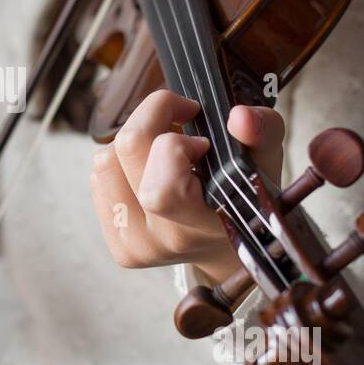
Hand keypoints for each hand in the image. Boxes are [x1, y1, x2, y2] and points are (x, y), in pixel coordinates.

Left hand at [89, 90, 285, 284]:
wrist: (226, 248)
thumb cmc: (245, 199)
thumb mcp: (265, 161)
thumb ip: (262, 133)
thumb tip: (240, 116)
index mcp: (206, 225)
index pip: (162, 186)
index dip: (175, 144)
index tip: (200, 140)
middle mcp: (165, 240)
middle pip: (124, 151)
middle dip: (150, 119)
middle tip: (178, 122)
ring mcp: (135, 244)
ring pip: (104, 161)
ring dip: (132, 142)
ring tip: (163, 150)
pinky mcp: (117, 243)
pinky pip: (99, 179)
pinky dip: (121, 163)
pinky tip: (149, 171)